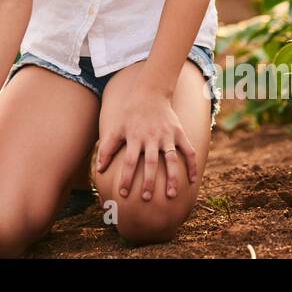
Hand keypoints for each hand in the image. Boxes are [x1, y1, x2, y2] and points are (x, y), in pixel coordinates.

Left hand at [95, 85, 196, 202]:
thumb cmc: (130, 113)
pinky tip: (192, 181)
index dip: (126, 178)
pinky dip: (192, 165)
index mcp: (135, 137)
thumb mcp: (116, 128)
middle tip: (146, 198)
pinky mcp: (179, 133)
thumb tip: (99, 169)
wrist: (150, 93)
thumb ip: (107, 148)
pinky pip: (188, 151)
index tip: (123, 193)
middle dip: (149, 181)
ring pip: (171, 159)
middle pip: (151, 163)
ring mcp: (167, 136)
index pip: (130, 162)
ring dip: (172, 178)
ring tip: (171, 195)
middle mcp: (151, 137)